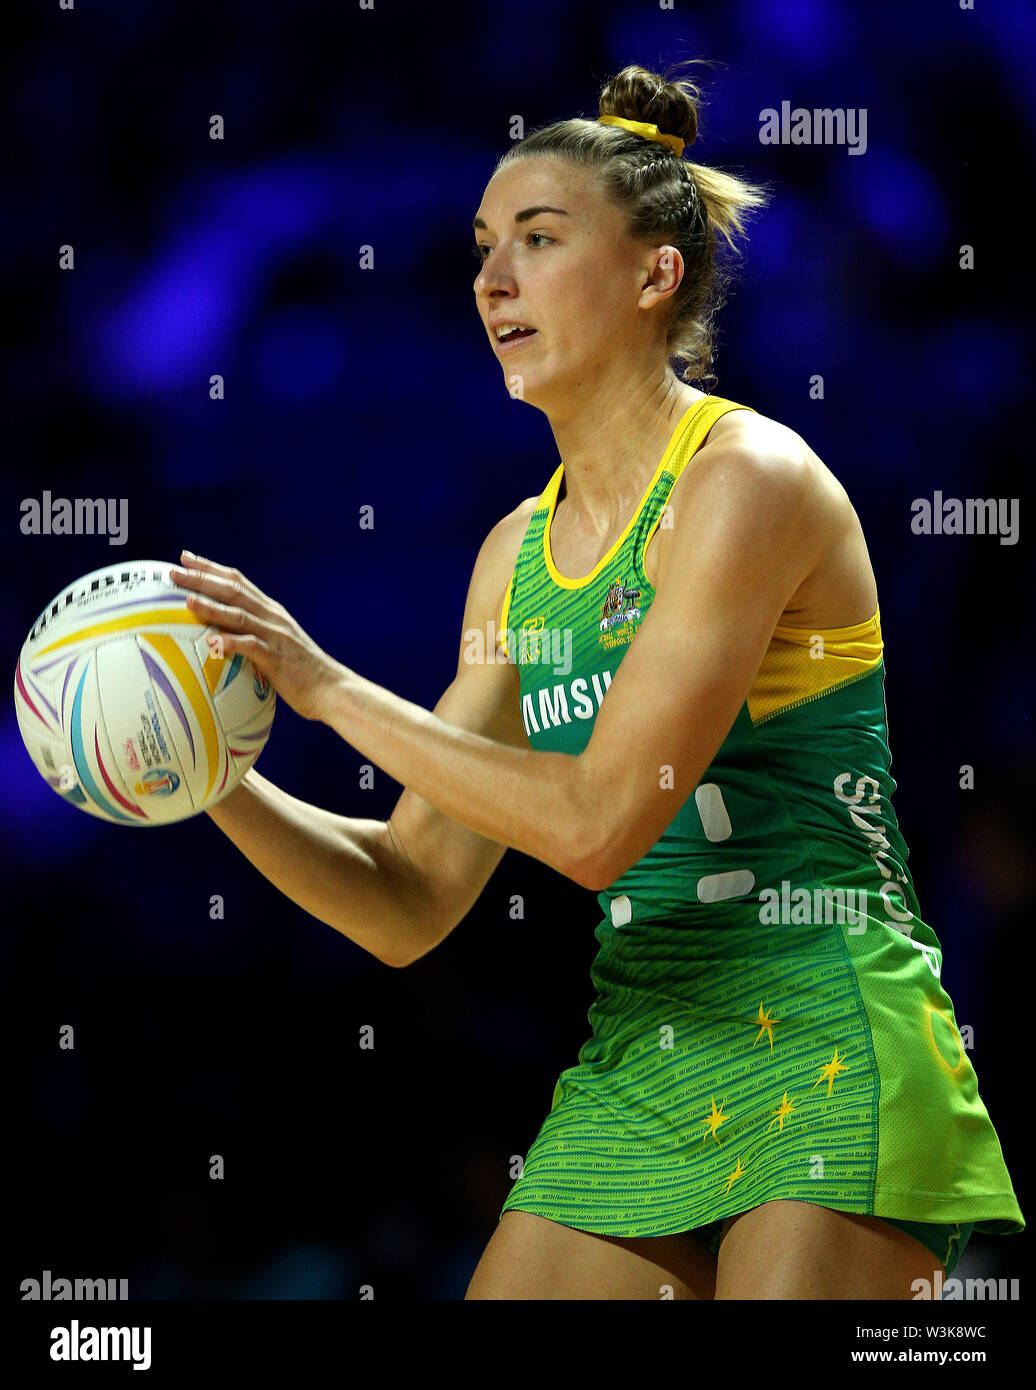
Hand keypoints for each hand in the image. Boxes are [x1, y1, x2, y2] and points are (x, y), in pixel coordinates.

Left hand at [170, 551, 344, 721]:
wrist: (330, 688)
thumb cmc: (301, 672)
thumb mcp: (278, 644)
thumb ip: (255, 634)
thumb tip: (225, 636)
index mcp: (271, 611)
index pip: (238, 581)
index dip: (211, 568)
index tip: (186, 558)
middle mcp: (272, 617)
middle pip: (233, 591)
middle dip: (202, 578)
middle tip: (174, 570)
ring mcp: (275, 636)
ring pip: (239, 614)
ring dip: (211, 606)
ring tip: (187, 599)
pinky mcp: (276, 657)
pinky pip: (251, 647)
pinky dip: (231, 642)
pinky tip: (212, 642)